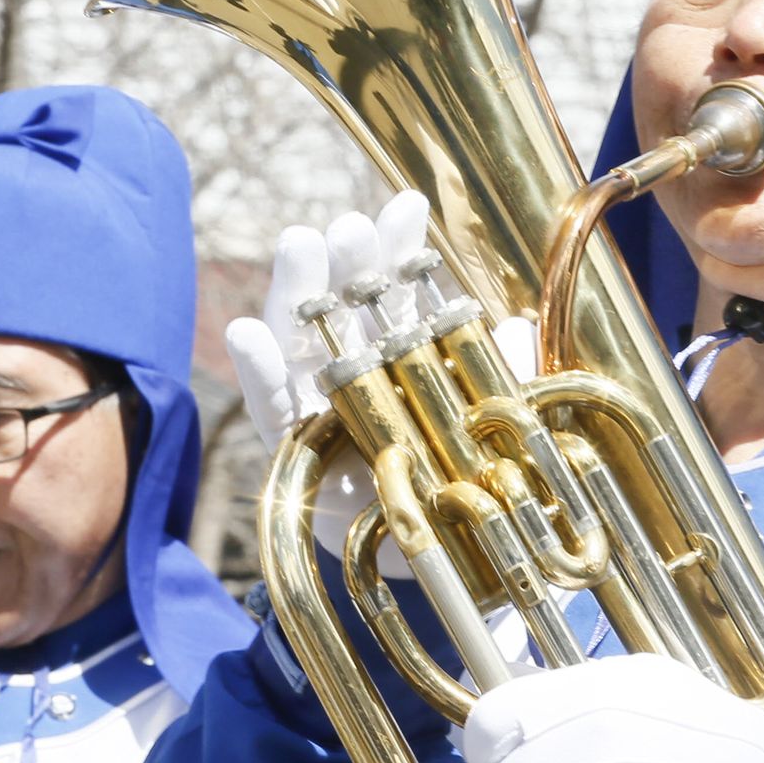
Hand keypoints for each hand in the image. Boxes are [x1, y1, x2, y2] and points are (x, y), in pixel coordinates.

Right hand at [223, 191, 534, 561]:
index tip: (408, 203)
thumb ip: (500, 375)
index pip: (403, 295)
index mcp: (404, 358)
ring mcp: (319, 403)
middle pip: (348, 305)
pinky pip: (271, 406)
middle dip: (350, 262)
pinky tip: (246, 328)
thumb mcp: (488, 428)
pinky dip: (258, 368)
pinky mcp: (292, 447)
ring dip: (299, 290)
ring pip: (303, 339)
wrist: (431, 559)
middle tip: (352, 224)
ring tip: (300, 244)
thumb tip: (517, 323)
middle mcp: (358, 370)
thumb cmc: (458, 483)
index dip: (403, 250)